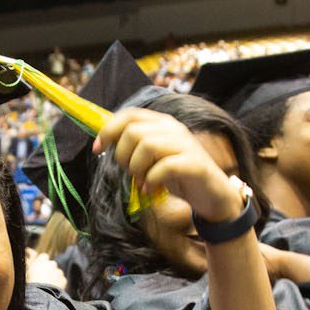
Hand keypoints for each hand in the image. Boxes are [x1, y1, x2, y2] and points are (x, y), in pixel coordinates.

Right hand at [24, 251, 67, 290]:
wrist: (40, 295)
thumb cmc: (30, 283)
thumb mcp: (26, 271)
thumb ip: (29, 262)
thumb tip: (29, 252)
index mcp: (42, 260)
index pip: (43, 256)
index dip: (41, 262)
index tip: (38, 267)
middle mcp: (51, 264)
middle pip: (51, 264)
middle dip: (48, 269)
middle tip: (42, 278)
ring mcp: (59, 272)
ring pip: (57, 273)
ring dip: (54, 277)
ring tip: (47, 286)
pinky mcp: (63, 280)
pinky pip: (61, 280)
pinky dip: (58, 284)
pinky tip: (52, 289)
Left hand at [95, 108, 240, 223]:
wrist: (211, 195)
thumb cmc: (178, 176)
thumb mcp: (152, 158)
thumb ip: (133, 147)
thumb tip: (103, 141)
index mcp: (161, 123)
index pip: (129, 115)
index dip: (108, 130)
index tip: (98, 149)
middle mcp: (174, 129)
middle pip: (133, 131)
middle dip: (122, 155)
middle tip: (129, 172)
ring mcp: (186, 145)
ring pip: (147, 145)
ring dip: (136, 168)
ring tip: (140, 181)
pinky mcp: (194, 164)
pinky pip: (164, 166)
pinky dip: (151, 180)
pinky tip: (151, 189)